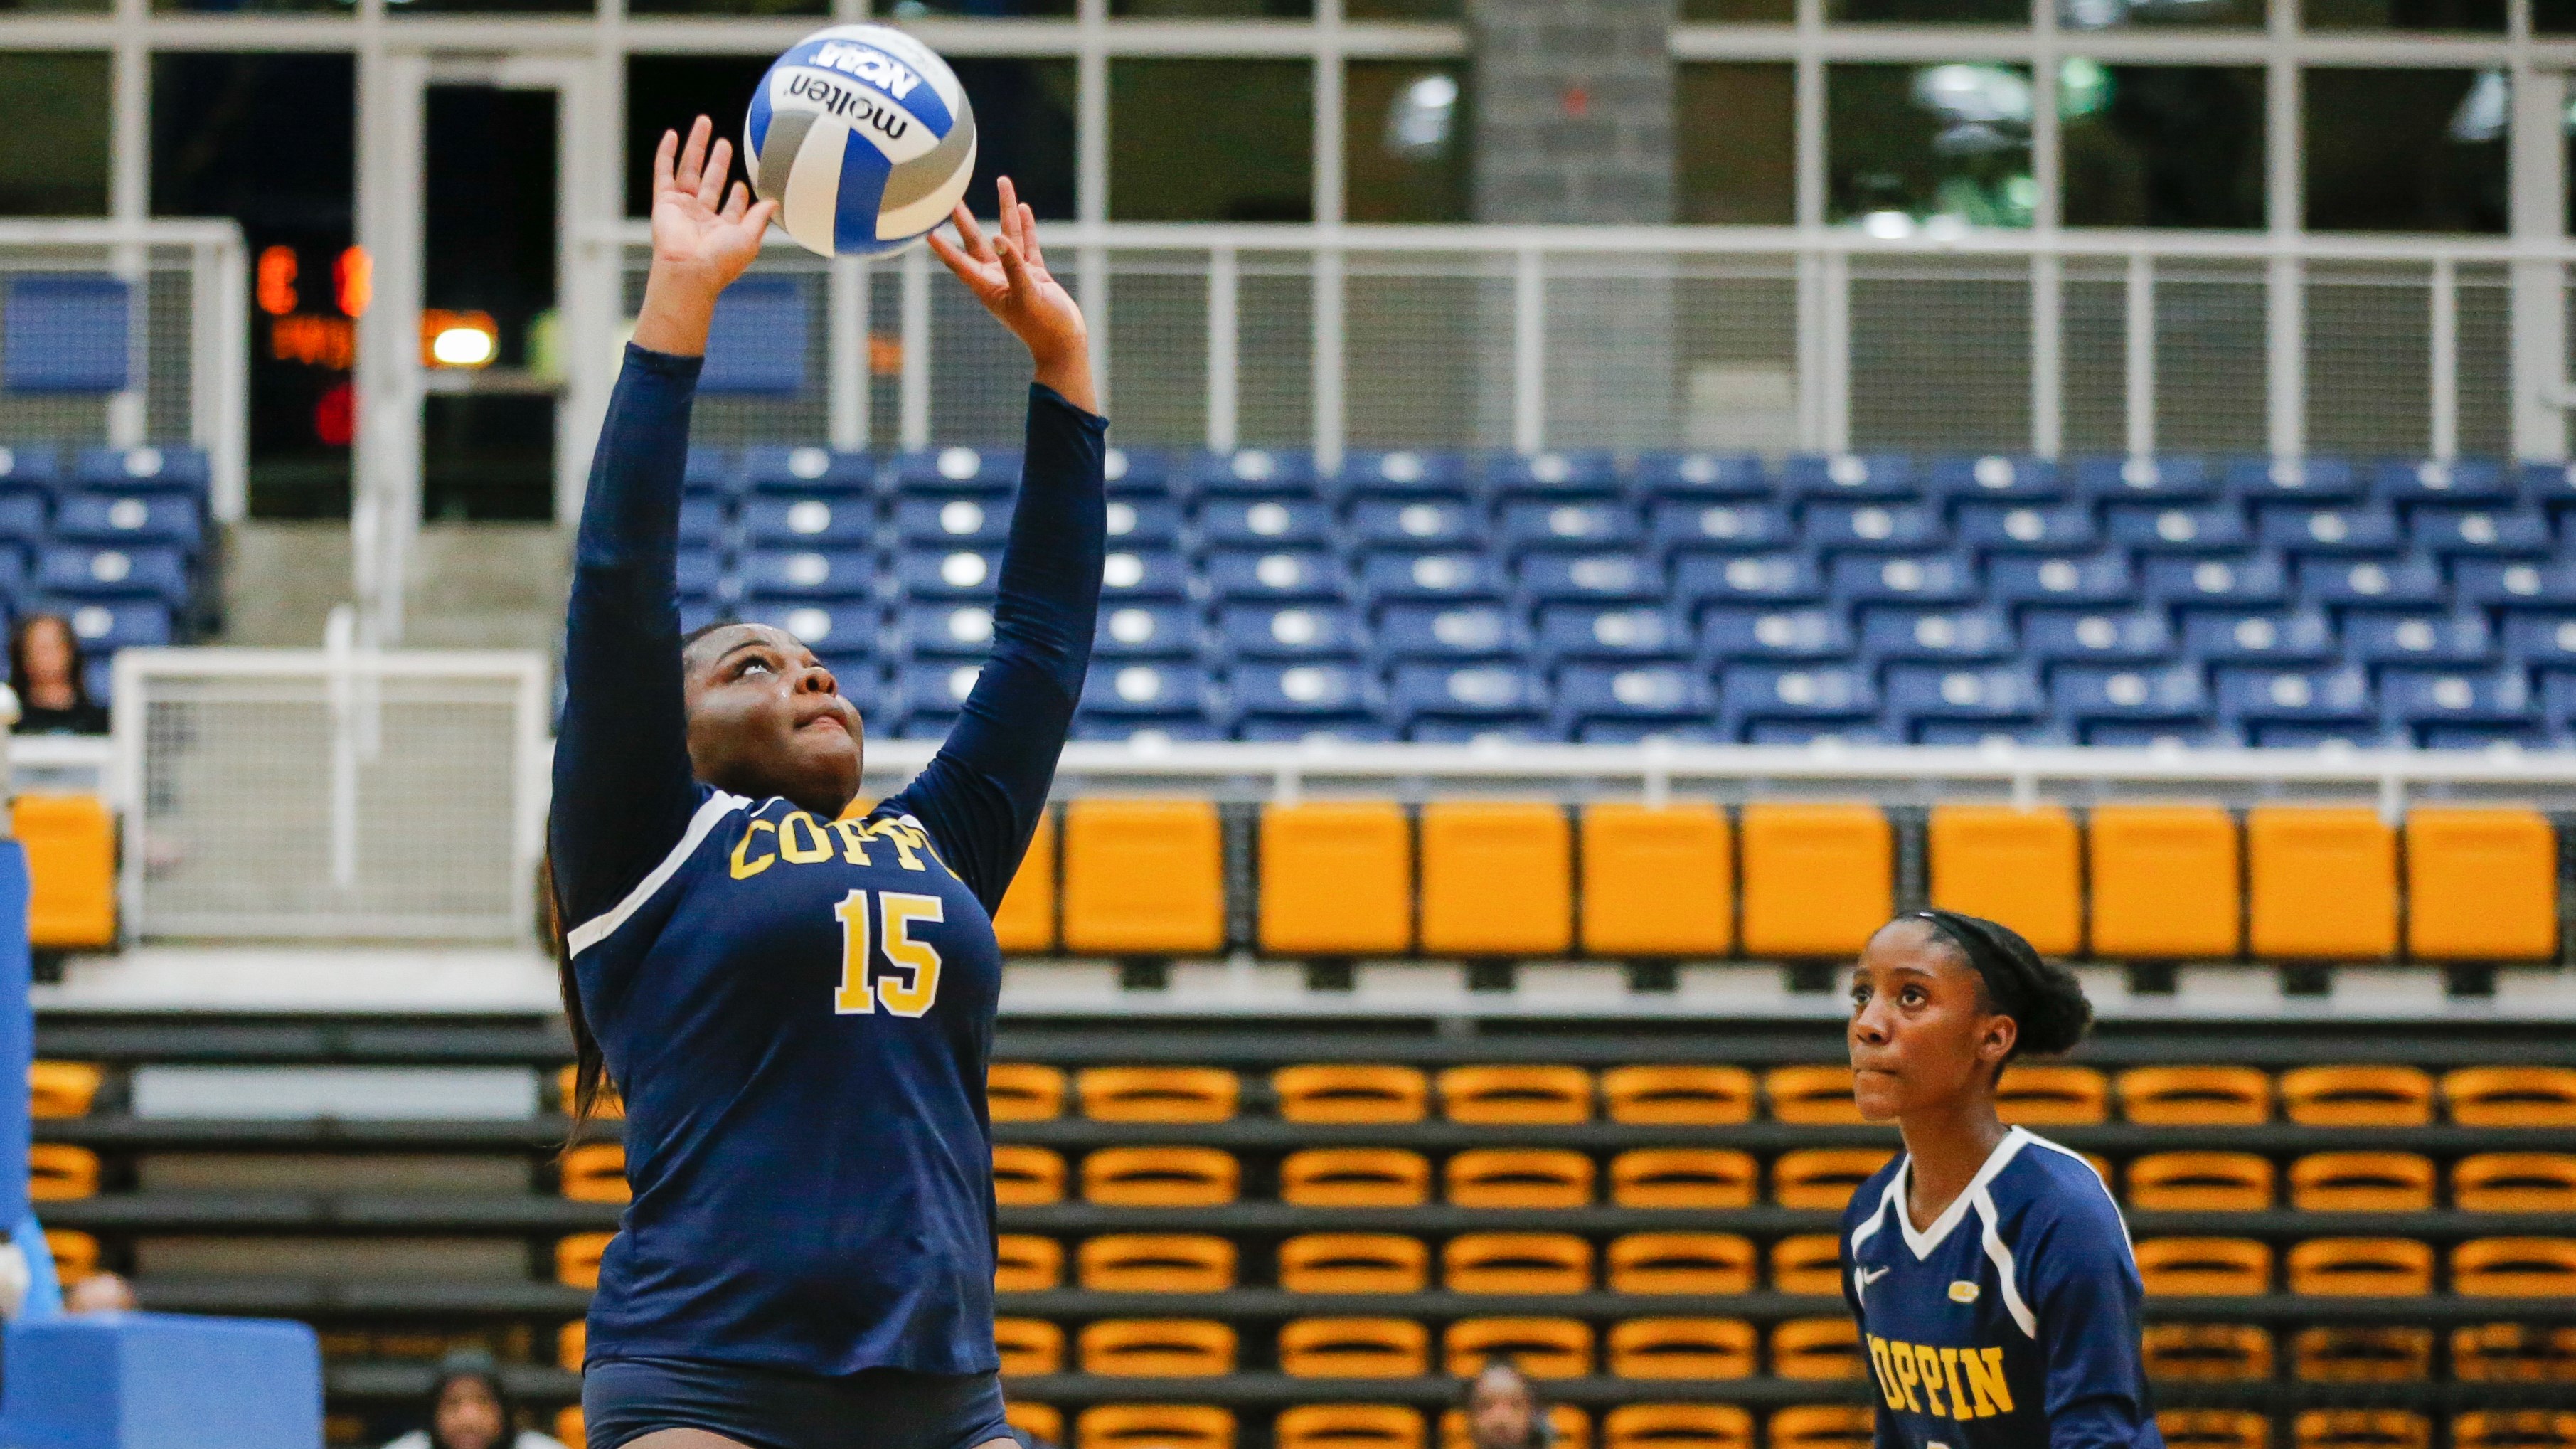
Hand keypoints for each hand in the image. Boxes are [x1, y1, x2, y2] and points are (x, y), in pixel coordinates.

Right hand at [633, 116, 778, 356]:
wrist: (691, 270)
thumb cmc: (721, 261)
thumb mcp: (749, 238)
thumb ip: (759, 218)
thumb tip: (774, 202)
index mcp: (722, 229)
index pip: (731, 206)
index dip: (738, 195)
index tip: (744, 185)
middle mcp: (701, 217)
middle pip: (710, 181)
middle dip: (718, 161)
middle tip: (724, 142)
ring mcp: (682, 208)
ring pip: (689, 169)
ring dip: (696, 147)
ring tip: (704, 123)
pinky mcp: (664, 202)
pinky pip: (664, 173)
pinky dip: (666, 154)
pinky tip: (672, 136)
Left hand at [928, 177, 1095, 412]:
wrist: (1065, 344)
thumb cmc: (1043, 327)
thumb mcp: (1027, 294)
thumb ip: (1013, 265)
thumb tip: (999, 237)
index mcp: (987, 286)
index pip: (959, 262)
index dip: (943, 247)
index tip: (927, 229)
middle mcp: (997, 278)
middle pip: (977, 242)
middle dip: (965, 220)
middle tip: (952, 197)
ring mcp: (1016, 275)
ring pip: (1008, 235)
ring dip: (1005, 210)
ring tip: (1003, 182)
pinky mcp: (1035, 275)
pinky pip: (1027, 245)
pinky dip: (1026, 227)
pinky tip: (1023, 208)